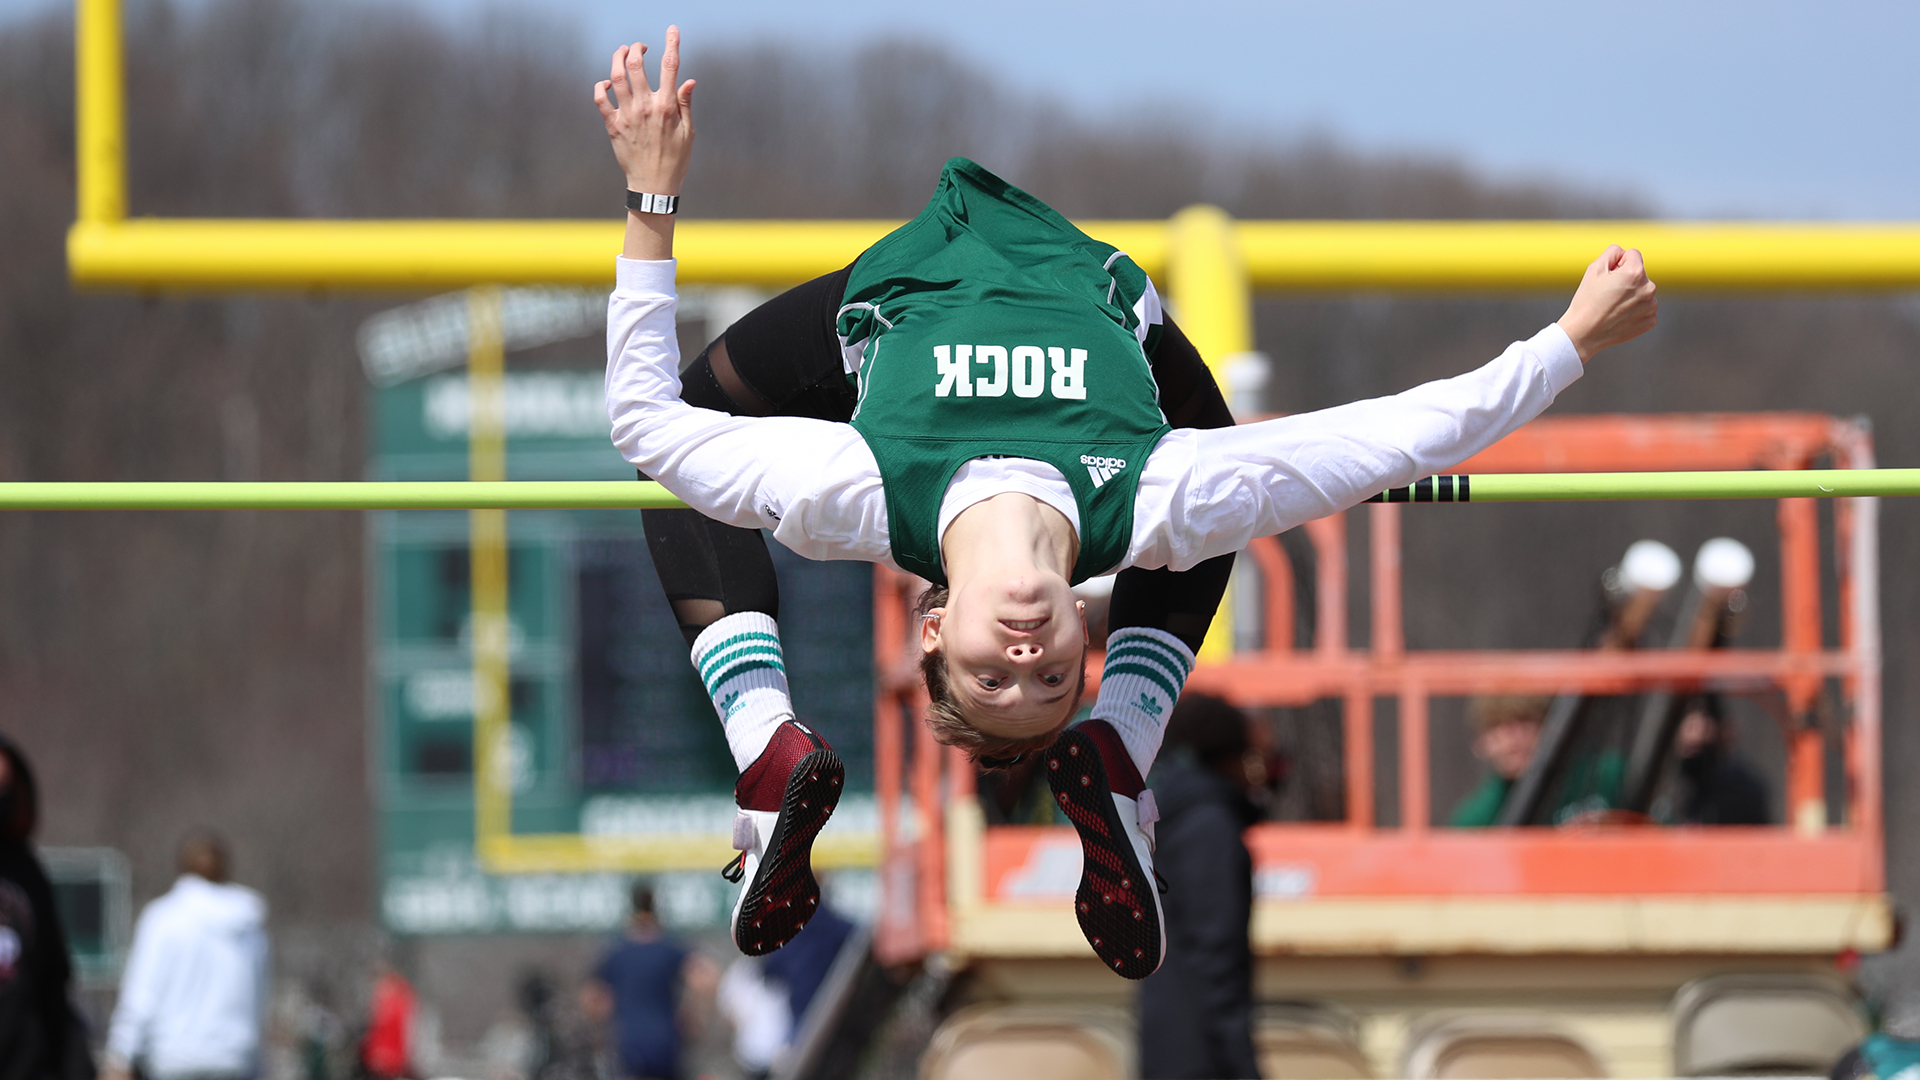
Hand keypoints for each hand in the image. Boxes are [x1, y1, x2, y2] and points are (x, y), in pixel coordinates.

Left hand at [593, 28, 695, 195]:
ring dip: (617, 59)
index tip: (672, 30)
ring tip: (622, 53)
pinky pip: (600, 99)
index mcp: (667, 107)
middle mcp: (645, 107)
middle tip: (640, 46)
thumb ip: (685, 104)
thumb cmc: (675, 160)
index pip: (670, 67)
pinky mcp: (613, 125)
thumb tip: (689, 80)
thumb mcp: (688, 132)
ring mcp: (627, 115)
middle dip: (637, 48)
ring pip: (616, 76)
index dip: (672, 44)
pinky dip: (601, 86)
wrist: (653, 186)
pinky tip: (607, 84)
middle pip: (636, 65)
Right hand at [1556, 245, 1657, 361]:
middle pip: (1639, 274)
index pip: (1632, 255)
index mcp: (1636, 272)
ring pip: (1642, 292)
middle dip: (1626, 280)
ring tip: (1613, 306)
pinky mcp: (1650, 321)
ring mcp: (1651, 306)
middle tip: (1608, 294)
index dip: (1617, 264)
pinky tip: (1619, 316)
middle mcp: (1649, 288)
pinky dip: (1635, 311)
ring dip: (1631, 295)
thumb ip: (1612, 252)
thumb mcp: (1594, 269)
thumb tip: (1624, 253)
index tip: (1607, 278)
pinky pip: (1645, 308)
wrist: (1584, 333)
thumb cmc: (1586, 300)